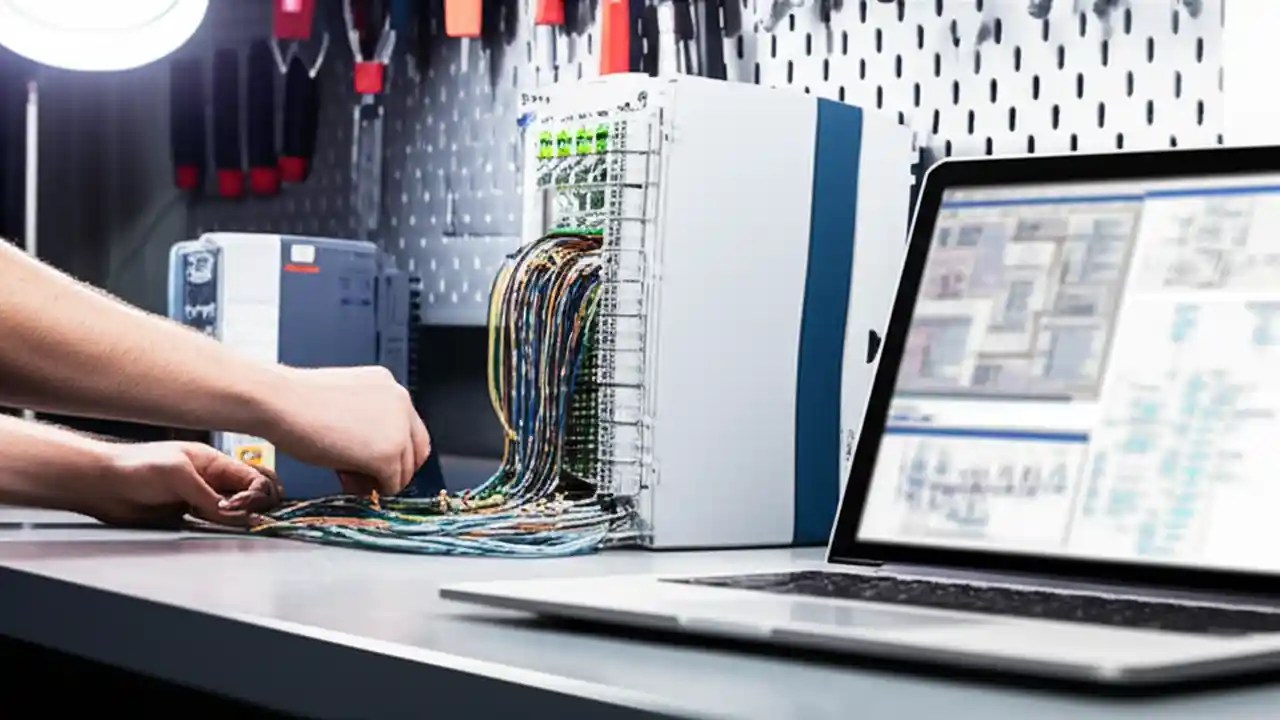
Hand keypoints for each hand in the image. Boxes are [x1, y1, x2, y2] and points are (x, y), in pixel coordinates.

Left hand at [79, 442, 282, 527]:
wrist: (102, 484)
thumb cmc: (134, 467)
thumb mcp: (178, 475)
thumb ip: (209, 496)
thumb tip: (237, 514)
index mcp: (213, 461)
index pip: (252, 477)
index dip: (256, 494)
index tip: (246, 509)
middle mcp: (211, 479)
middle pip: (250, 493)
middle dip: (258, 505)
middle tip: (251, 518)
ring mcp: (201, 497)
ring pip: (235, 509)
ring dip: (240, 518)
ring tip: (238, 524)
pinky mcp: (188, 514)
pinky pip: (215, 521)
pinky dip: (224, 526)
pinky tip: (223, 528)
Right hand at [258, 366, 430, 496]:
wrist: (277, 401)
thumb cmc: (295, 402)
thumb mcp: (343, 405)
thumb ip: (365, 423)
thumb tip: (371, 455)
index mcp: (388, 386)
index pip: (409, 427)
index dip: (391, 450)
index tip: (369, 461)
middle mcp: (401, 402)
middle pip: (417, 450)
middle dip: (394, 468)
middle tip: (365, 477)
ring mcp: (398, 429)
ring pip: (405, 471)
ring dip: (379, 480)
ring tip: (348, 477)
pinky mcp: (389, 454)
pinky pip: (392, 485)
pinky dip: (374, 491)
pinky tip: (348, 481)